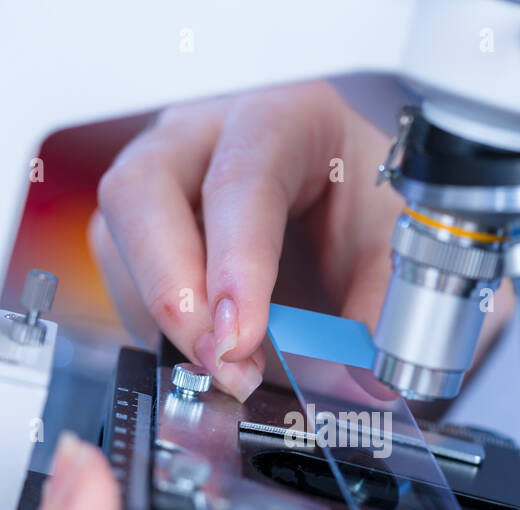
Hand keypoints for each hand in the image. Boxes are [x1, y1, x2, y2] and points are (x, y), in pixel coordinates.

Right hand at [90, 80, 509, 402]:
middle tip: (217, 359)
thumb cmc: (365, 207)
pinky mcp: (141, 234)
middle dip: (172, 289)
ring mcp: (162, 180)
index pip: (241, 179)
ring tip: (226, 371)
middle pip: (144, 192)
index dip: (236, 262)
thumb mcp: (398, 249)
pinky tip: (207, 356)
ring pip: (120, 240)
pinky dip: (159, 330)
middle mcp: (205, 137)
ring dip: (164, 320)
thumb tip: (368, 379)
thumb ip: (388, 313)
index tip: (242, 335)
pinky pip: (124, 282)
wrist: (349, 212)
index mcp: (282, 120)